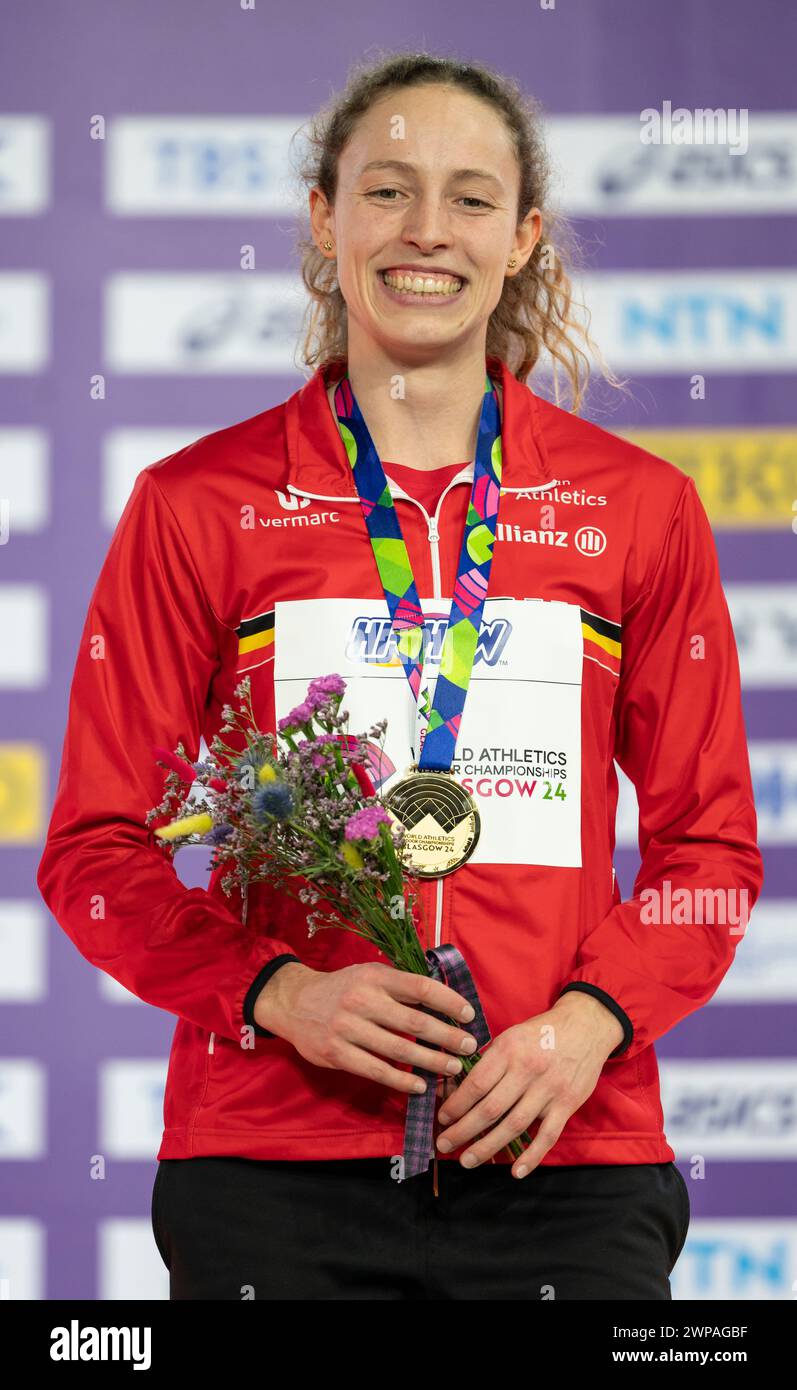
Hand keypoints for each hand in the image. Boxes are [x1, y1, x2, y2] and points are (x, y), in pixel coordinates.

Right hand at [253, 961, 478, 1094]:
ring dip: (431, 1061)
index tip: (469, 1014)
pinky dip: (402, 1081)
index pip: (421, 987)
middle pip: (415, 1022)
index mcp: (375, 977)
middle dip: (447, 1036)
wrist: (294, 1002)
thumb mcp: (369, 975)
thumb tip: (445, 1000)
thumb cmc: (342, 989)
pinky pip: (377, 1071)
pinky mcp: (337, 1053)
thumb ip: (400, 986)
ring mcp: (348, 1028)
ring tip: (452, 1068)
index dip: (449, 1001)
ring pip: (399, 1050)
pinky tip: (420, 1086)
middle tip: (469, 1046)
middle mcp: (362, 1000)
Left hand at [435, 990, 624, 1177]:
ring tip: (468, 1160)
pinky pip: (548, 1135)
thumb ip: (485, 1062)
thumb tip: (451, 1086)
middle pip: (491, 1109)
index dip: (456, 1105)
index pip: (476, 1084)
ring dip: (488, 1146)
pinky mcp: (567, 1104)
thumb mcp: (509, 1036)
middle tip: (444, 1144)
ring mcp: (549, 1089)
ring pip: (514, 1125)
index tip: (442, 1118)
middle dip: (463, 1130)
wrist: (586, 1026)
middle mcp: (527, 1070)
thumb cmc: (540, 1033)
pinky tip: (515, 1171)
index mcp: (509, 1050)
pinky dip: (532, 1156)